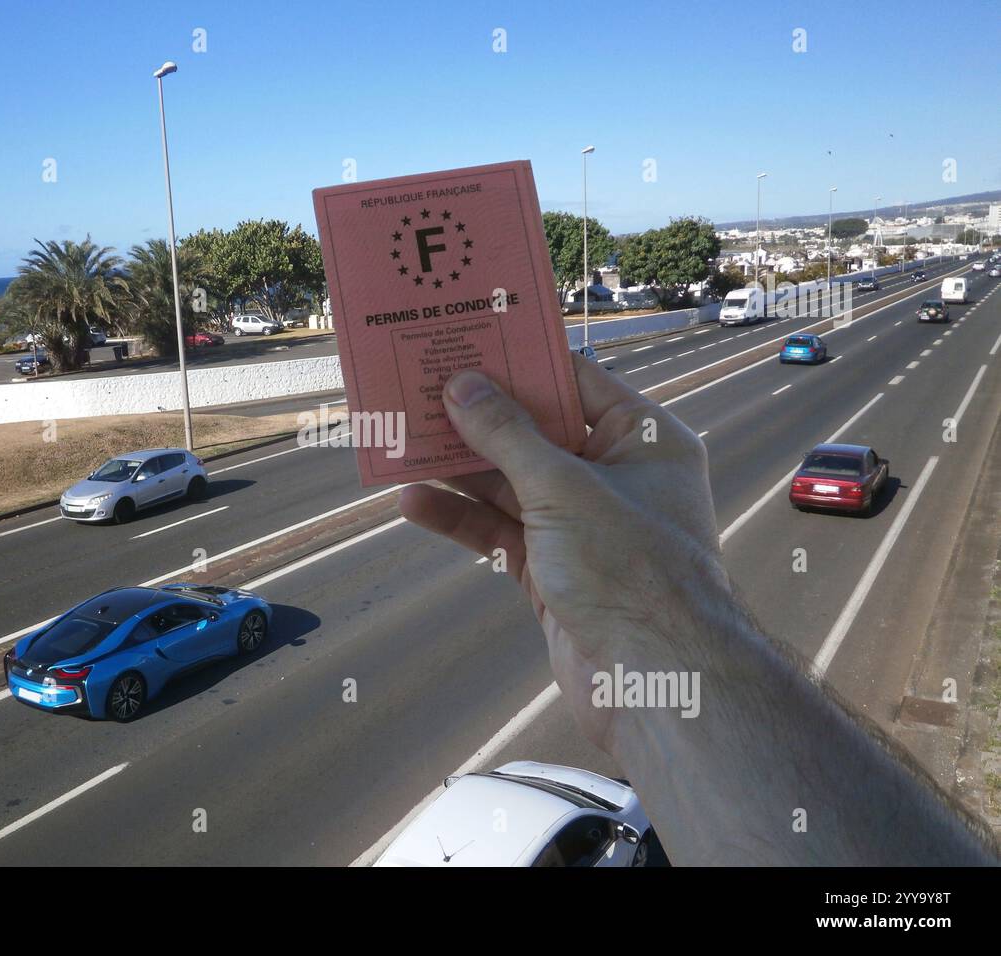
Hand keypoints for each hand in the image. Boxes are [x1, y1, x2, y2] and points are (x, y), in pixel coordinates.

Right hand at [399, 355, 728, 751]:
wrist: (655, 680)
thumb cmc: (631, 569)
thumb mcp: (562, 487)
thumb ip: (507, 435)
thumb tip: (463, 386)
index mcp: (643, 440)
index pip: (577, 381)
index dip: (522, 362)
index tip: (468, 341)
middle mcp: (616, 477)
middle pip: (536, 432)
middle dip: (479, 417)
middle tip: (422, 388)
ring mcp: (582, 526)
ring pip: (510, 483)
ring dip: (459, 468)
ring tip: (403, 441)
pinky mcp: (553, 569)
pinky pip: (499, 531)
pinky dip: (461, 518)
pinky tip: (415, 502)